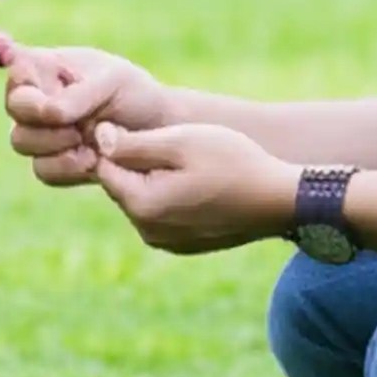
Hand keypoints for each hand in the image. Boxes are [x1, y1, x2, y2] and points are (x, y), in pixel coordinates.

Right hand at [5, 46, 170, 186]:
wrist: (158, 131)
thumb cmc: (135, 94)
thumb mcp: (113, 82)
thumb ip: (79, 95)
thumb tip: (48, 112)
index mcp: (46, 67)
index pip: (16, 77)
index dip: (30, 97)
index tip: (57, 110)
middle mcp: (38, 97)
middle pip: (14, 113)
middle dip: (46, 125)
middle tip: (79, 130)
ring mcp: (42, 130)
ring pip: (22, 143)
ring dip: (56, 147)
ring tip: (90, 146)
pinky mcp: (54, 160)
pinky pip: (43, 170)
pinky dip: (67, 169)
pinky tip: (92, 162)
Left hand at [91, 121, 300, 254]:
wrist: (278, 199)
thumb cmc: (232, 162)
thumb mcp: (180, 141)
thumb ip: (133, 143)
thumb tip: (98, 138)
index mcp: (142, 204)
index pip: (105, 167)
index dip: (118, 142)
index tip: (150, 130)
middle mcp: (147, 230)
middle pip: (123, 185)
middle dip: (138, 163)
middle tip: (174, 143)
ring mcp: (166, 242)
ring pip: (142, 200)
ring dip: (156, 180)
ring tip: (192, 164)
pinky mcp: (183, 245)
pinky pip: (163, 215)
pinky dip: (172, 198)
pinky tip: (201, 185)